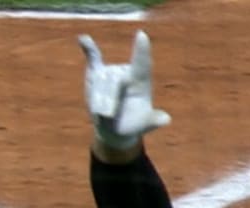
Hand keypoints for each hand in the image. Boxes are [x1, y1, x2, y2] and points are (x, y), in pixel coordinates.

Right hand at [78, 30, 171, 150]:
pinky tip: (83, 38)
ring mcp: (111, 71)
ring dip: (99, 100)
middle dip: (111, 100)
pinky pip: (93, 58)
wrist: (115, 128)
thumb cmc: (133, 124)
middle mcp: (127, 72)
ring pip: (101, 82)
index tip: (142, 36)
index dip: (142, 50)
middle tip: (109, 115)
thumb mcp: (144, 125)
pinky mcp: (96, 73)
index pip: (143, 64)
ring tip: (104, 112)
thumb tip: (166, 119)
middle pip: (116, 81)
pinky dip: (88, 48)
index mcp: (142, 81)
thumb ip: (152, 120)